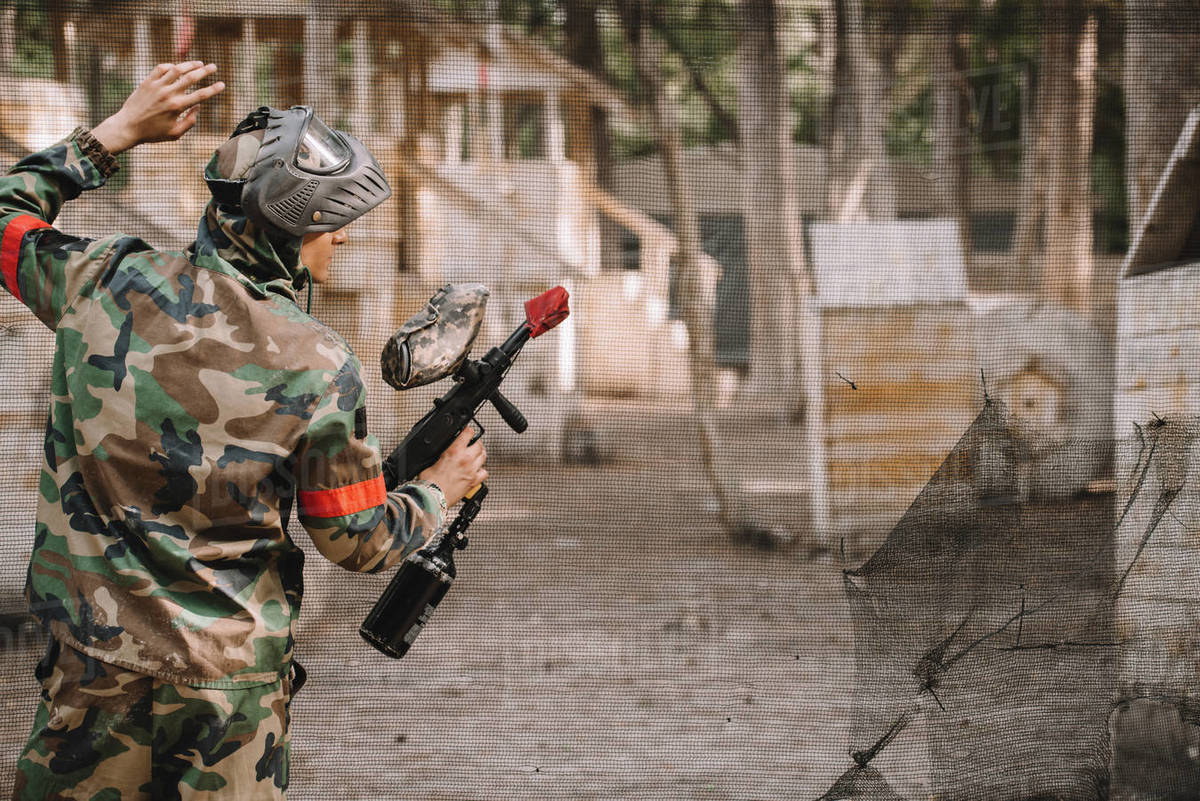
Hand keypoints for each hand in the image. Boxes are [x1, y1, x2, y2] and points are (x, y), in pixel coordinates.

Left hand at [90, 61, 225, 154]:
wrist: (128, 126)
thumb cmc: (153, 133)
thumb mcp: (175, 134)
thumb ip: (190, 121)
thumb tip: (198, 106)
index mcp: (177, 107)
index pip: (200, 95)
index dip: (214, 89)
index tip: (222, 84)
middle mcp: (168, 94)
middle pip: (191, 78)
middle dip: (205, 71)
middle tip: (214, 66)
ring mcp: (157, 86)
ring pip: (176, 69)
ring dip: (189, 64)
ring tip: (199, 63)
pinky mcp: (147, 82)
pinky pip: (161, 68)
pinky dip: (171, 66)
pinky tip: (177, 67)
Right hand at [418, 427, 487, 507]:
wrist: (433, 498)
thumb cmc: (429, 483)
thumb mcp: (431, 461)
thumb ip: (440, 454)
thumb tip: (442, 451)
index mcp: (454, 451)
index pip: (468, 433)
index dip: (469, 430)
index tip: (468, 431)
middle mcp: (466, 459)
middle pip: (479, 445)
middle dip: (476, 442)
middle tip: (472, 443)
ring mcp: (471, 470)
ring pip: (484, 456)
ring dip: (480, 454)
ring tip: (476, 454)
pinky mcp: (474, 482)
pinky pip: (484, 472)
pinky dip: (482, 470)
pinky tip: (477, 470)